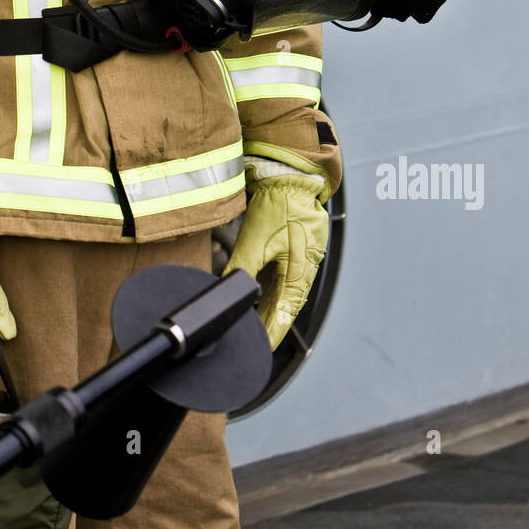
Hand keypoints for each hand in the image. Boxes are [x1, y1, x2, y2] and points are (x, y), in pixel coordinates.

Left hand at [222, 173, 327, 349]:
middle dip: (265, 327)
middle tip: (247, 341)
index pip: (283, 316)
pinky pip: (278, 281)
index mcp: (300, 275)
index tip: (257, 349)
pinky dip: (266, 293)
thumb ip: (241, 268)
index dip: (270, 335)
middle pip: (282, 310)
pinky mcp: (291, 255)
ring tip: (246, 326)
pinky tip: (252, 300)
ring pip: (279, 297)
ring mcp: (298, 265)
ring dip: (265, 311)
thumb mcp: (256, 240)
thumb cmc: (281, 206)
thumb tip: (226, 289)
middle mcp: (302, 274)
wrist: (292, 179)